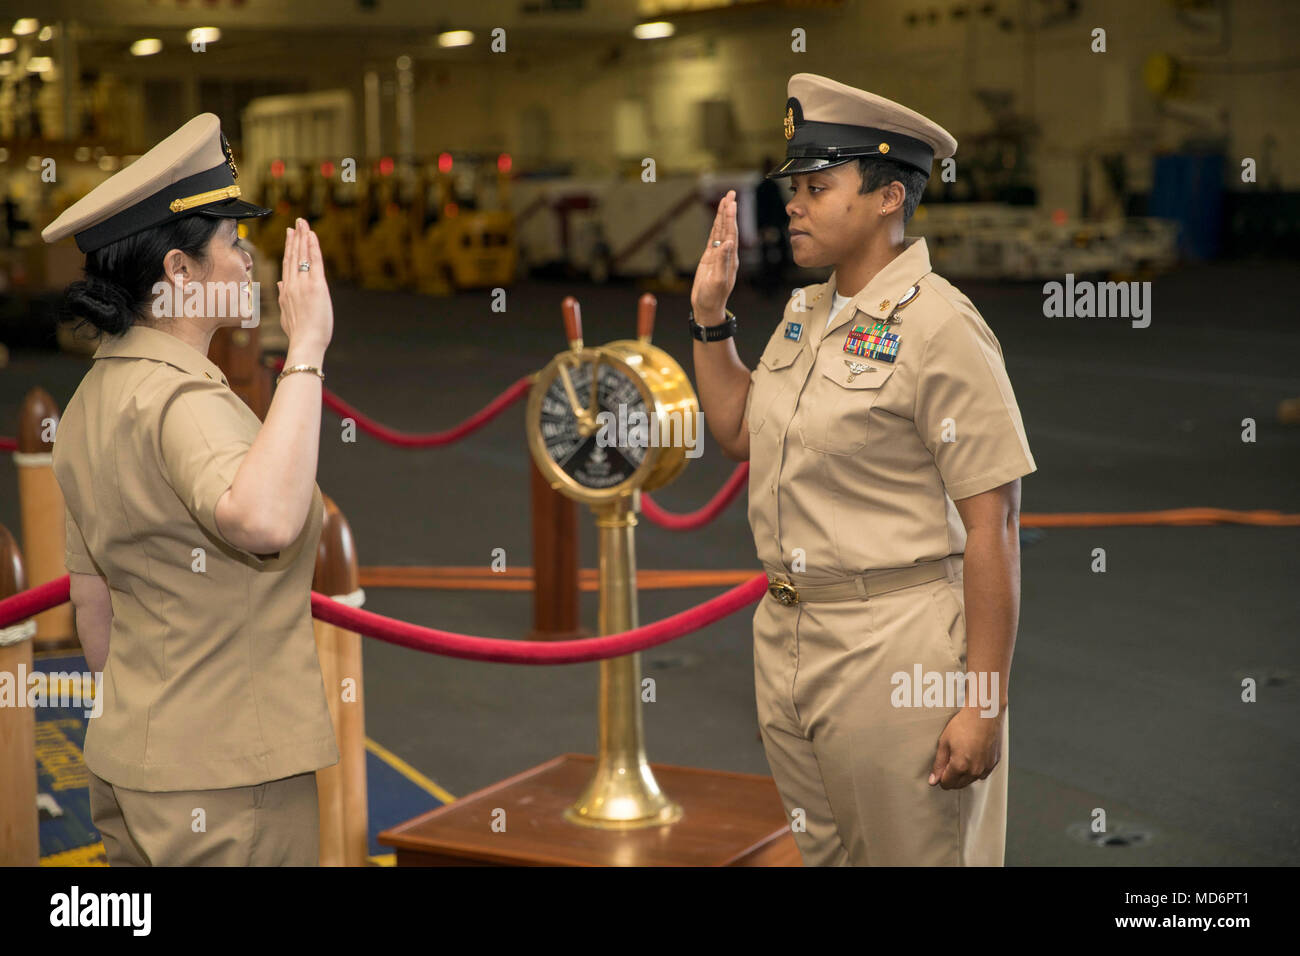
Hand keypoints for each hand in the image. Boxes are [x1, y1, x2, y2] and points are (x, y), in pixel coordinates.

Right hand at [277, 218, 332, 355]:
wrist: (305, 343)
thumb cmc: (299, 334)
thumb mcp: (286, 314)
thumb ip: (284, 297)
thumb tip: (281, 283)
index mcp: (286, 292)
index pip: (287, 265)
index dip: (288, 249)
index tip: (290, 236)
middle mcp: (292, 285)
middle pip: (292, 256)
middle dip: (294, 238)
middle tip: (296, 223)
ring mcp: (303, 284)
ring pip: (302, 255)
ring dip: (303, 237)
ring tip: (303, 223)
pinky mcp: (316, 286)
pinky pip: (314, 261)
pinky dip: (312, 247)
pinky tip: (312, 235)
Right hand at [690, 190, 738, 325]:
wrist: (706, 307)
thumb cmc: (712, 297)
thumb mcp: (717, 280)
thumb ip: (722, 261)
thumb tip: (727, 243)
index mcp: (730, 258)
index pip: (731, 233)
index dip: (731, 217)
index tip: (731, 203)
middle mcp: (726, 254)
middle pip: (728, 227)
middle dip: (729, 210)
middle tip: (731, 193)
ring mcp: (718, 255)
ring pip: (720, 230)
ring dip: (723, 215)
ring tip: (725, 200)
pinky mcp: (710, 258)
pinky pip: (713, 238)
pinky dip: (715, 226)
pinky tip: (717, 218)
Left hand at [929, 706, 1003, 789]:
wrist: (984, 713)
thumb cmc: (963, 724)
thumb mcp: (944, 743)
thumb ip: (939, 764)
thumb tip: (933, 780)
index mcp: (960, 766)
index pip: (947, 784)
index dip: (941, 777)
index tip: (940, 769)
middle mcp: (974, 771)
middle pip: (959, 785)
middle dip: (952, 777)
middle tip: (949, 761)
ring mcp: (986, 768)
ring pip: (971, 780)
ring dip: (964, 774)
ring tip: (961, 756)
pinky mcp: (994, 762)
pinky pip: (982, 773)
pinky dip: (976, 769)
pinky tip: (972, 756)